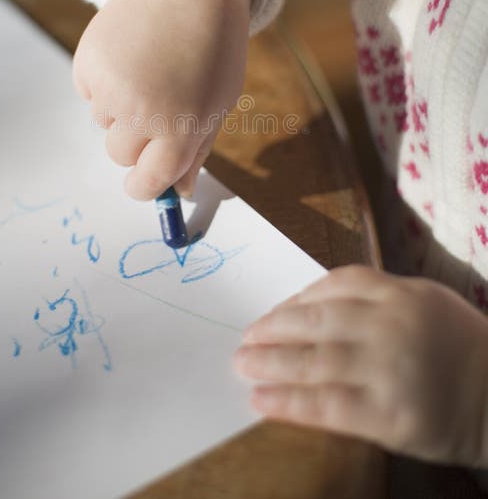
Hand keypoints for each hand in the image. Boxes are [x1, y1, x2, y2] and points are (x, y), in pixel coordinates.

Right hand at [72, 0, 250, 199]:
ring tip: (146, 68)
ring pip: (102, 123)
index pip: (148, 182)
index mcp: (183, 129)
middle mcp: (144, 114)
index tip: (143, 180)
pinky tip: (128, 54)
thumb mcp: (219, 102)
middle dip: (134, 141)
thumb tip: (178, 192)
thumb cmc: (213, 46)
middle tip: (153, 105)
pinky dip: (102, 81)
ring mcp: (112, 89)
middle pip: (120, 156)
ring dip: (119, 107)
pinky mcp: (89, 63)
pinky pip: (87, 93)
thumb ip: (196, 149)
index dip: (144, 185)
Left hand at [234, 265, 487, 465]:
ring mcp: (389, 369)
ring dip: (271, 364)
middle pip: (316, 321)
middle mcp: (391, 325)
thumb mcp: (425, 301)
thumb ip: (376, 295)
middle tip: (244, 340)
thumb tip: (310, 305)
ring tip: (242, 365)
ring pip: (315, 362)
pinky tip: (262, 401)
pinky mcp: (390, 415)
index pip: (334, 285)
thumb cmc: (457, 346)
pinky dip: (289, 403)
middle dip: (273, 330)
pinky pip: (328, 405)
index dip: (296, 299)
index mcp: (399, 293)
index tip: (272, 313)